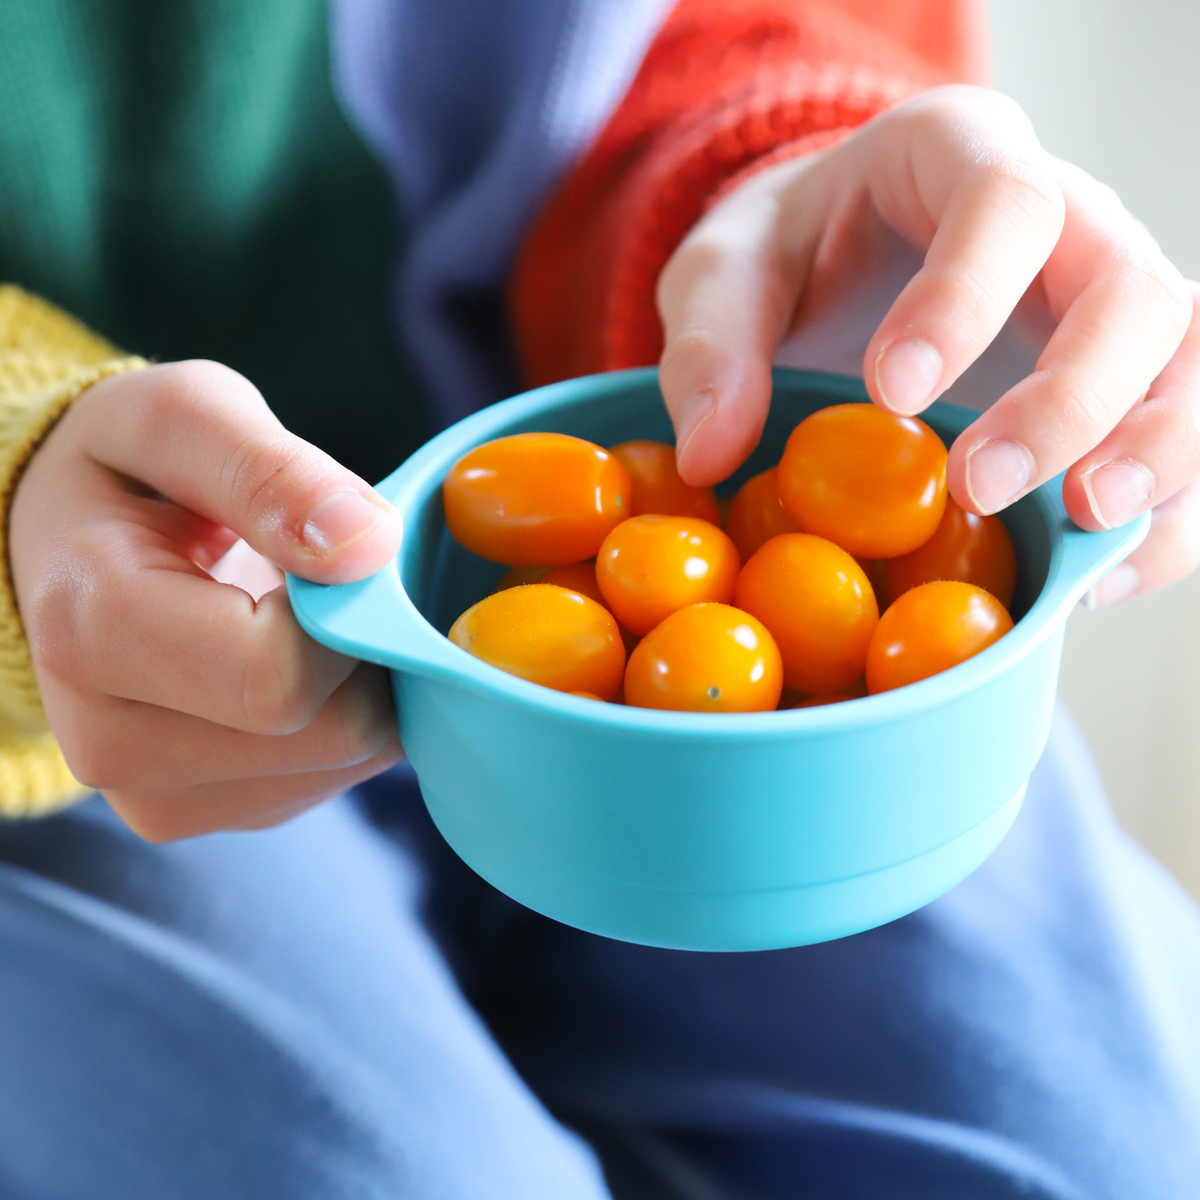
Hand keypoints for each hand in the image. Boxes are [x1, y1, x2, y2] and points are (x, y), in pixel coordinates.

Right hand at [10, 360, 404, 840]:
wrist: (62, 541)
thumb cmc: (129, 468)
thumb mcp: (186, 417)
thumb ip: (271, 471)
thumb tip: (367, 547)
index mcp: (93, 629)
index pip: (280, 678)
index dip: (348, 615)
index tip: (337, 555)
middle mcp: (108, 741)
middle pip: (330, 734)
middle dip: (368, 650)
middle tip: (334, 585)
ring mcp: (151, 793)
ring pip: (345, 764)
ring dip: (361, 683)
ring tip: (301, 617)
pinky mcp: (190, 812)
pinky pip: (330, 781)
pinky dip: (340, 717)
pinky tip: (294, 662)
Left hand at [657, 84, 1198, 606]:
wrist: (834, 269)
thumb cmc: (787, 258)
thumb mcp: (720, 276)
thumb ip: (710, 345)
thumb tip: (710, 456)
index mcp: (962, 155)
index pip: (1007, 200)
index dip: (965, 296)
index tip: (892, 394)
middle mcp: (1067, 223)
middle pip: (1129, 290)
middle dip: (1072, 397)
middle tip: (983, 485)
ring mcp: (1103, 308)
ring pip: (1189, 364)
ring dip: (1155, 455)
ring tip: (1087, 534)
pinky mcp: (1119, 388)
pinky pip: (1178, 442)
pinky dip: (1159, 516)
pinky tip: (1094, 578)